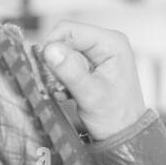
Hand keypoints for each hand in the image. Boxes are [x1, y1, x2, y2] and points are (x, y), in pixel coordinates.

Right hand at [38, 21, 148, 140]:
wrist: (124, 135)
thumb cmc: (115, 117)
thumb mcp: (91, 95)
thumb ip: (70, 71)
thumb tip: (49, 50)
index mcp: (111, 43)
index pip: (70, 30)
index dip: (51, 45)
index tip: (41, 67)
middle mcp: (105, 43)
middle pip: (65, 40)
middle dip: (54, 63)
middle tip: (54, 85)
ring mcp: (98, 54)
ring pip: (63, 54)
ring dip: (57, 74)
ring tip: (63, 93)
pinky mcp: (90, 66)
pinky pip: (66, 65)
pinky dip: (61, 79)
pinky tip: (66, 94)